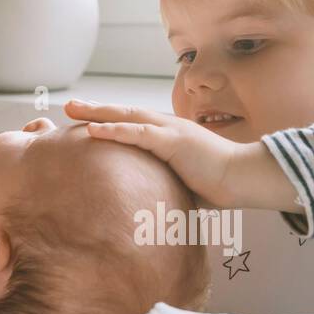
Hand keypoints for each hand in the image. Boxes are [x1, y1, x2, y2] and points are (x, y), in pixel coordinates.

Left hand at [64, 100, 241, 207]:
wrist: (245, 179)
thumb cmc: (219, 185)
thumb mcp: (183, 183)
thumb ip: (163, 186)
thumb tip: (148, 206)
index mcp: (167, 136)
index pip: (131, 123)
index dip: (107, 120)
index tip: (84, 120)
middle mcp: (166, 128)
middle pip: (123, 114)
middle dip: (94, 109)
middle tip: (68, 107)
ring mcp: (170, 132)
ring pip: (126, 117)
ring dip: (97, 112)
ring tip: (72, 110)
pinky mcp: (174, 141)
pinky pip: (139, 133)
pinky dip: (115, 130)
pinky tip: (93, 129)